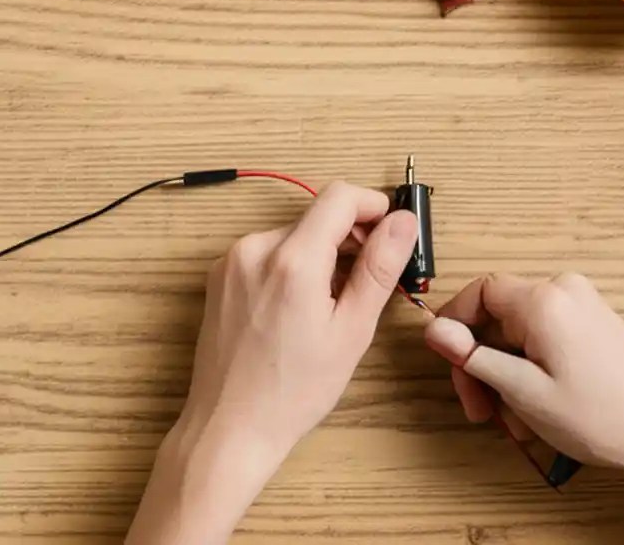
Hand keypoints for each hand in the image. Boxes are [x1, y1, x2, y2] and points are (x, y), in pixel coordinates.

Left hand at [181, 181, 418, 451]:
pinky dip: (293, 267)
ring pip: (294, 235)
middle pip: (317, 216)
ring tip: (333, 304)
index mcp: (292, 260)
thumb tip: (403, 223)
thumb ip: (379, 268)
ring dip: (321, 255)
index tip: (391, 230)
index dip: (373, 206)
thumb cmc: (292, 391)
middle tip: (371, 280)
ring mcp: (232, 261)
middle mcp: (255, 249)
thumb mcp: (351, 330)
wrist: (230, 427)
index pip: (340, 196)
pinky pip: (268, 253)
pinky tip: (301, 308)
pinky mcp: (220, 276)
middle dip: (350, 238)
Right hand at [422, 273, 623, 473]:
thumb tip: (434, 330)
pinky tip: (540, 412)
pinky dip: (535, 373)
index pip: (479, 291)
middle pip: (500, 317)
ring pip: (523, 336)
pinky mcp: (598, 328)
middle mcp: (566, 292)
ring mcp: (586, 309)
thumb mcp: (524, 392)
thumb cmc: (603, 416)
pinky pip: (548, 341)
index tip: (448, 361)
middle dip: (483, 365)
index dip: (454, 325)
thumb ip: (475, 357)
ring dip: (510, 377)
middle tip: (481, 411)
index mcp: (545, 300)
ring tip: (520, 423)